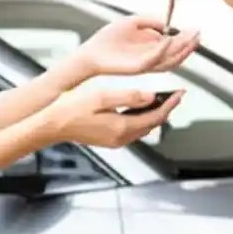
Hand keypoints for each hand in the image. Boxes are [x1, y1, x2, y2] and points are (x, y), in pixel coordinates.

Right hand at [42, 88, 183, 146]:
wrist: (52, 126)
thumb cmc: (71, 109)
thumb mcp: (101, 96)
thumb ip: (128, 97)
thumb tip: (151, 96)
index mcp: (122, 127)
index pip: (156, 116)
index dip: (170, 104)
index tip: (180, 92)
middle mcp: (122, 137)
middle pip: (153, 124)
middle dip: (166, 109)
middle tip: (175, 95)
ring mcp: (116, 141)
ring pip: (145, 128)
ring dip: (155, 114)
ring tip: (162, 99)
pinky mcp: (110, 140)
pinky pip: (134, 130)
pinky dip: (143, 119)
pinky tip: (141, 108)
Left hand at [72, 17, 199, 78]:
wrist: (91, 52)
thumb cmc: (107, 40)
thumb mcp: (132, 23)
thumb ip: (150, 22)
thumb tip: (166, 23)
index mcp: (151, 50)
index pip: (174, 47)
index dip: (186, 40)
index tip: (195, 30)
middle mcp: (151, 59)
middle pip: (176, 55)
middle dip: (189, 45)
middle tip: (197, 34)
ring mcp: (145, 65)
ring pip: (170, 61)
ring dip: (181, 49)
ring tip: (190, 38)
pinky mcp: (136, 68)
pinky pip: (153, 60)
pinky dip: (162, 50)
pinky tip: (169, 39)